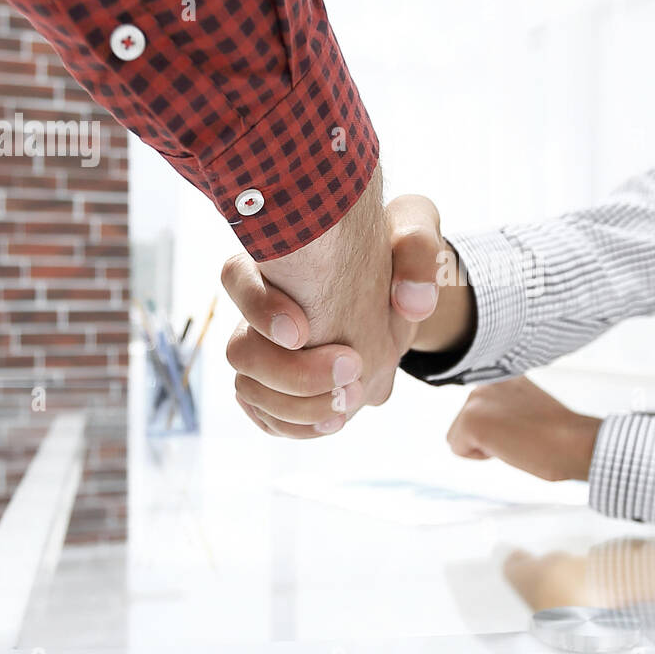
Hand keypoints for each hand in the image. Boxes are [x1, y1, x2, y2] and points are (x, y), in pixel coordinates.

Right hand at [223, 184, 443, 437]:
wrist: (399, 290)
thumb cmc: (399, 248)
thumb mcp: (416, 229)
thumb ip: (419, 250)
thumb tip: (413, 302)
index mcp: (281, 258)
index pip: (236, 276)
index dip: (256, 306)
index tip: (301, 330)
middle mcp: (261, 305)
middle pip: (240, 350)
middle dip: (294, 374)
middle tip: (352, 368)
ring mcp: (264, 349)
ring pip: (248, 389)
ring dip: (299, 406)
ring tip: (352, 397)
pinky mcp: (277, 385)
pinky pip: (263, 415)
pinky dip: (297, 424)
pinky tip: (336, 419)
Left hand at [446, 376, 601, 480]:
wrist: (575, 441)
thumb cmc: (562, 436)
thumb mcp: (530, 412)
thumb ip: (509, 410)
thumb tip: (497, 426)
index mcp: (504, 378)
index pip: (482, 414)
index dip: (501, 431)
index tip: (526, 429)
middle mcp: (487, 382)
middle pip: (465, 424)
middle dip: (489, 438)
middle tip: (522, 437)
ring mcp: (476, 399)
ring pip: (458, 437)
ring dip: (484, 447)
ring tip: (516, 441)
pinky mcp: (469, 420)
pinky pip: (458, 450)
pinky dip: (480, 458)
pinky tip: (508, 447)